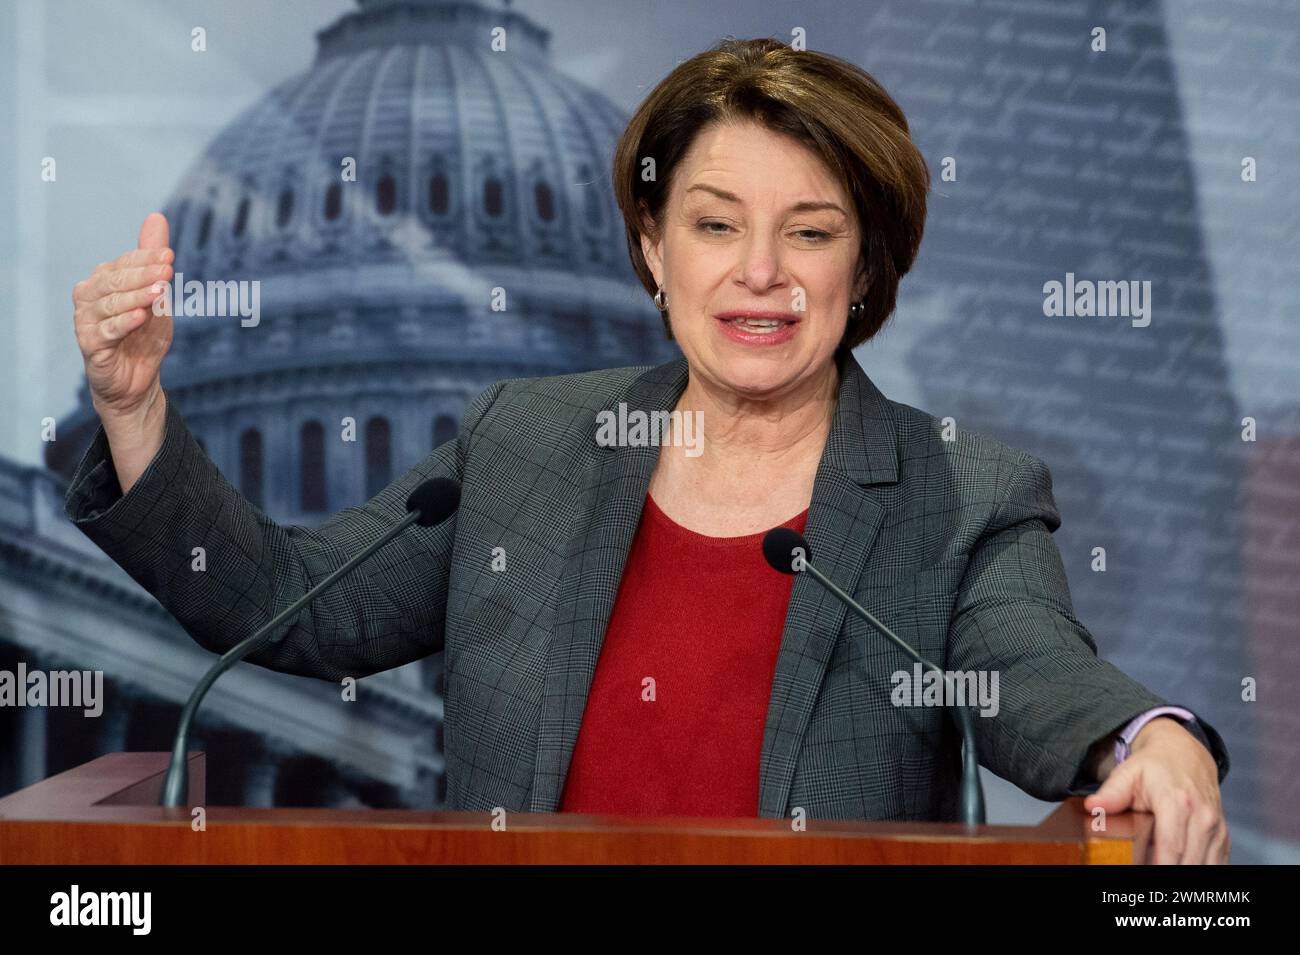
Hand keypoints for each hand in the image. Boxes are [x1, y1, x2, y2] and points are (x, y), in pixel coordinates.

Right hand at [71, 212, 174, 490]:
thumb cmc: (145, 335)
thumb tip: (156, 217)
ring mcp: (86, 321)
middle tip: (168, 270)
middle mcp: (89, 297)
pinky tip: (141, 316)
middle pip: (116, 280)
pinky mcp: (90, 346)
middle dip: (143, 274)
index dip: (146, 259)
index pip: (124, 263)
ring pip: (111, 304)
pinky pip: (106, 331)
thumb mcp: (157, 296)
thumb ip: (152, 258)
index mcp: (103, 281)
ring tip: (160, 292)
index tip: (170, 256)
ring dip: (137, 297)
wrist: (137, 380)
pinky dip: (124, 323)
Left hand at [1084, 717, 1228, 863]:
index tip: (1144, 872)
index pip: (1171, 846)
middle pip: (1188, 862)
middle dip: (1168, 872)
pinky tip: (1179, 864)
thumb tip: (1094, 806)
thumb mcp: (1127, 773)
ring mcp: (1215, 828)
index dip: (1159, 866)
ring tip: (1158, 865)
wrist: (1184, 754)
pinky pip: (1216, 864)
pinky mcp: (1222, 836)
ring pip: (1205, 866)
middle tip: (1144, 870)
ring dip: (1185, 872)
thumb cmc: (1152, 767)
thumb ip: (1111, 793)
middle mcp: (1202, 816)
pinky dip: (1199, 869)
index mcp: (1176, 802)